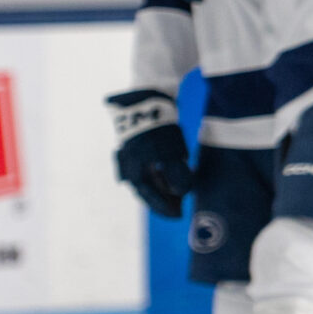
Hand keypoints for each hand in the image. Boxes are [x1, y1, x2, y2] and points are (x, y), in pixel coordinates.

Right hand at [107, 89, 192, 218]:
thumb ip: (175, 174)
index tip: (177, 216)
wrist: (145, 97)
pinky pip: (151, 165)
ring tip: (181, 193)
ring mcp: (134, 153)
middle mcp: (131, 165)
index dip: (163, 208)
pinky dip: (163, 172)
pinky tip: (176, 174)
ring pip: (150, 176)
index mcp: (134, 170)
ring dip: (164, 186)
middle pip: (148, 188)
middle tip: (181, 208)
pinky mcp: (141, 143)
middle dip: (164, 199)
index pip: (148, 196)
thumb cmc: (156, 127)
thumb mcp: (168, 152)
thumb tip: (181, 192)